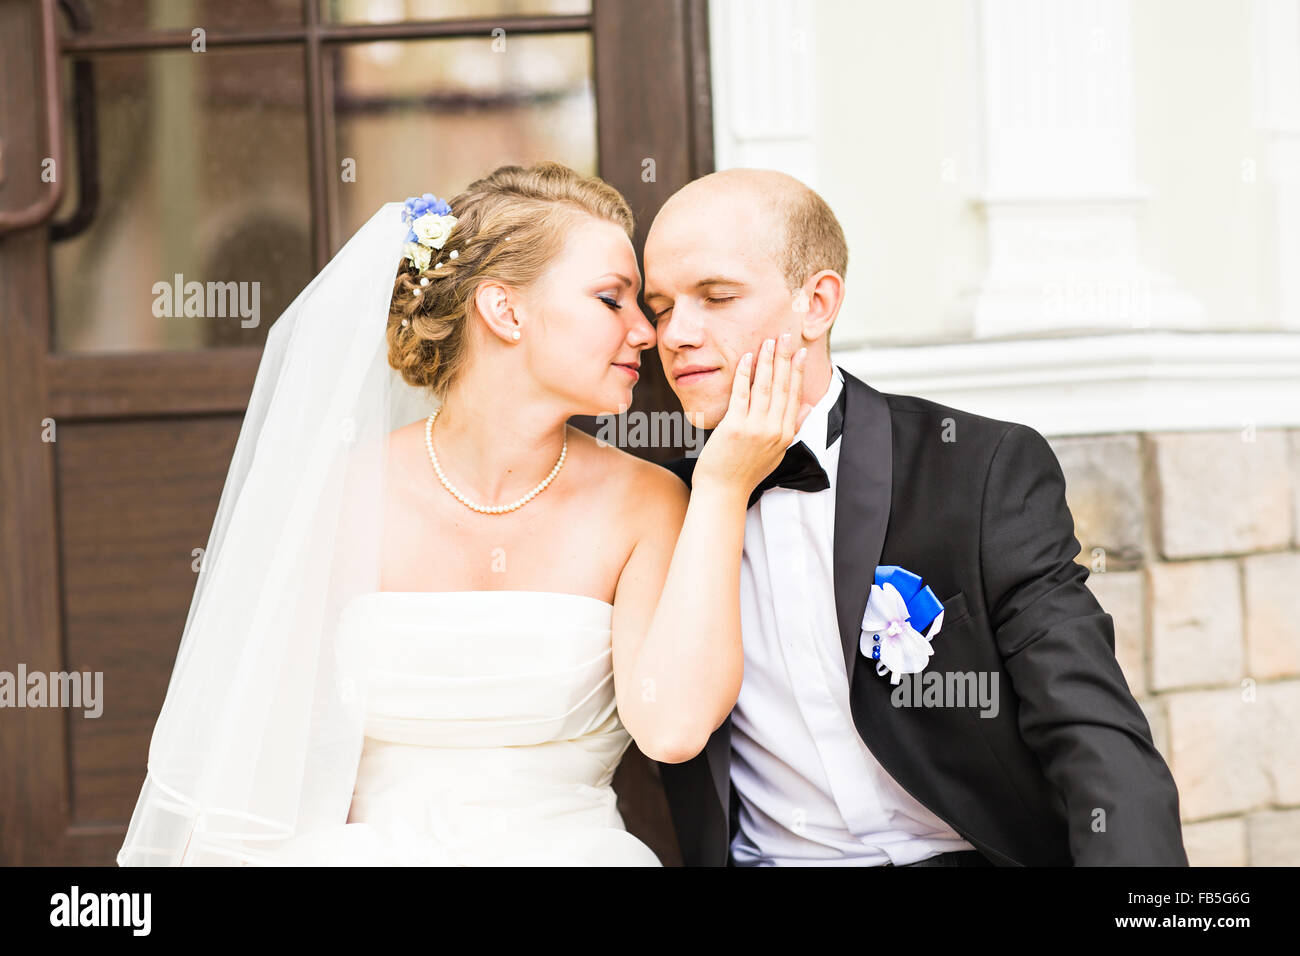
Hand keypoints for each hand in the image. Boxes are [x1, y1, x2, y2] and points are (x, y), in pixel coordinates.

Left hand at [692, 333, 811, 500]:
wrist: (724, 491)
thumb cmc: (746, 472)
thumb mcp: (777, 452)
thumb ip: (793, 427)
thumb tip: (807, 407)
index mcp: (785, 434)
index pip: (795, 395)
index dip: (798, 371)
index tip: (800, 351)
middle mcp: (774, 429)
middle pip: (782, 386)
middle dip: (785, 358)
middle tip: (787, 335)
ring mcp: (755, 428)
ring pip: (765, 387)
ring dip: (768, 361)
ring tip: (770, 341)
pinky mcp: (734, 427)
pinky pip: (741, 394)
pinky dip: (745, 374)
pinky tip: (747, 358)